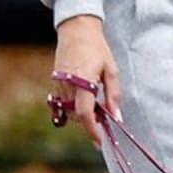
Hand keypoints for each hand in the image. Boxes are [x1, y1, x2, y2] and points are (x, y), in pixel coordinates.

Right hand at [54, 14, 119, 146]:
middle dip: (90, 121)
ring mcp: (59, 84)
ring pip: (70, 110)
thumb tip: (116, 117)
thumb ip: (114, 94)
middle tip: (104, 119)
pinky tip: (86, 98)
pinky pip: (65, 102)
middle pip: (77, 115)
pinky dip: (75, 105)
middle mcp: (67, 85)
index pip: (85, 113)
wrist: (76, 31)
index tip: (100, 141)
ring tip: (97, 105)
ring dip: (83, 113)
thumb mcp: (112, 70)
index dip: (92, 130)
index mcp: (83, 81)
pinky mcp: (55, 82)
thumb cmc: (97, 49)